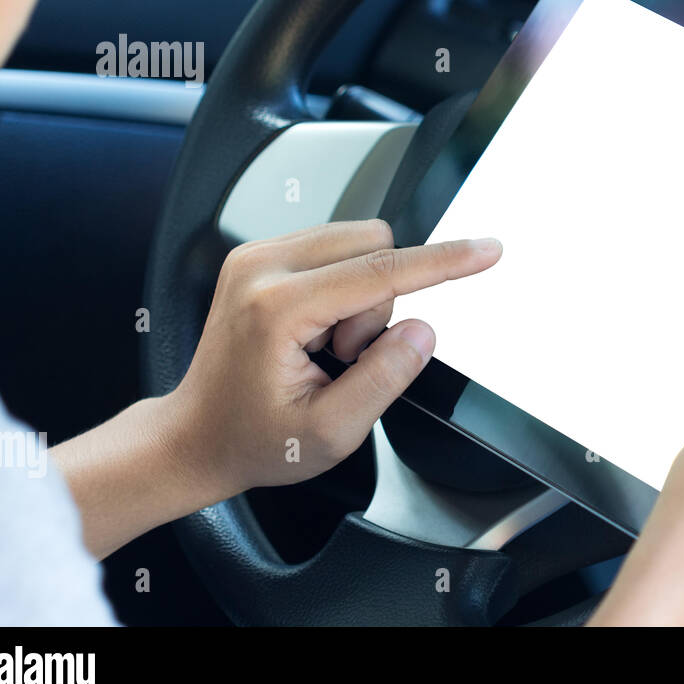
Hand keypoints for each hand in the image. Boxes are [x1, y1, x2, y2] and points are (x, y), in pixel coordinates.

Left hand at [162, 220, 501, 500]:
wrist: (196, 436)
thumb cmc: (252, 439)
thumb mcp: (331, 432)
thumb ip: (385, 379)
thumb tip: (421, 330)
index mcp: (276, 308)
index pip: (382, 271)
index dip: (445, 262)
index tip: (487, 251)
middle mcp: (261, 267)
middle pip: (374, 245)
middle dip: (380, 302)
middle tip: (345, 357)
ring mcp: (257, 255)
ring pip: (359, 244)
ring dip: (363, 296)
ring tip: (326, 349)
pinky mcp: (261, 255)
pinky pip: (337, 249)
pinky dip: (344, 289)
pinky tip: (315, 333)